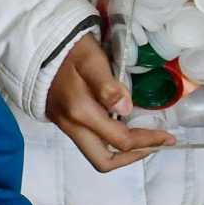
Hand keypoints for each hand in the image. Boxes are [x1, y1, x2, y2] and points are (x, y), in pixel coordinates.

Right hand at [47, 35, 171, 171]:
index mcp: (81, 113)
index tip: (168, 136)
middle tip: (153, 144)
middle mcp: (71, 126)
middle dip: (132, 157)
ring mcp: (64, 125)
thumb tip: (126, 110)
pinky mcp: (62, 120)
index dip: (148, 141)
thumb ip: (107, 86)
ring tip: (141, 136)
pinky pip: (88, 140)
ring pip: (95, 153)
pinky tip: (120, 123)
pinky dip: (109, 140)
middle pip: (103, 161)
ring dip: (120, 151)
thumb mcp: (90, 60)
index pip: (120, 141)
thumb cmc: (69, 49)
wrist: (35, 44)